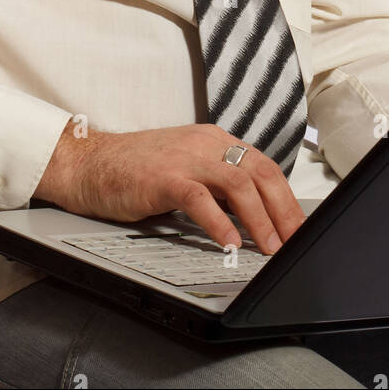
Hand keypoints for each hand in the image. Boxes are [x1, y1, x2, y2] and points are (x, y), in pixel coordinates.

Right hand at [34, 120, 305, 257]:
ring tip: (269, 248)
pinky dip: (219, 223)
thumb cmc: (136, 170)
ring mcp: (185, 159)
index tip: (298, 228)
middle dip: (283, 211)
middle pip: (260, 173)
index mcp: (214, 141)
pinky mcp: (164, 177)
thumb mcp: (186, 168)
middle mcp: (206, 144)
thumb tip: (253, 215)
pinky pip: (199, 199)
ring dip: (260, 219)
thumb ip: (217, 185)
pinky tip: (229, 243)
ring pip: (238, 184)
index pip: (264, 166)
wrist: (89, 163)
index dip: (286, 198)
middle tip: (294, 243)